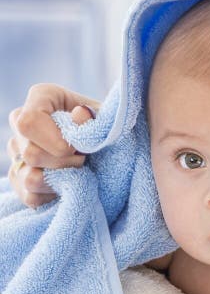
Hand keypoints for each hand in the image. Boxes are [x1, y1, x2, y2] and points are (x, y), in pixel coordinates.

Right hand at [6, 83, 99, 207]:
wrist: (108, 146)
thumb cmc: (106, 127)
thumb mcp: (108, 118)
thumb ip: (96, 117)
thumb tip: (79, 114)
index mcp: (43, 97)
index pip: (29, 122)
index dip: (54, 140)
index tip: (77, 147)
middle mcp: (21, 121)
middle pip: (30, 154)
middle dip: (65, 162)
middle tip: (85, 158)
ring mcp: (17, 151)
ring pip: (29, 178)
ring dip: (61, 180)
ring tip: (78, 170)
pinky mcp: (19, 178)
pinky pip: (30, 196)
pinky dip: (55, 195)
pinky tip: (67, 183)